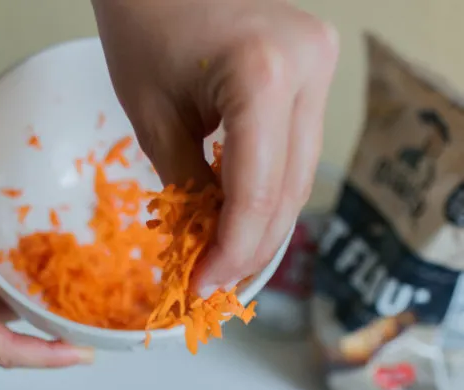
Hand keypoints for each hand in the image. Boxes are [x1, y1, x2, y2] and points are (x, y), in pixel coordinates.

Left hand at [93, 0, 337, 293]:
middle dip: (250, 250)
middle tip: (213, 288)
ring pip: (298, 179)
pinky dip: (266, 193)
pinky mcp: (315, 71)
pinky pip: (295, 152)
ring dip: (261, 229)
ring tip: (222, 265)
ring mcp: (320, 66)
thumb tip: (207, 252)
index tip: (202, 289)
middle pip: (288, 193)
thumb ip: (188, 190)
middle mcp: (310, 68)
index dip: (231, 254)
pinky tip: (237, 223)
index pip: (257, 194)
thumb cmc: (143, 20)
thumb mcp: (155, 119)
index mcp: (265, 75)